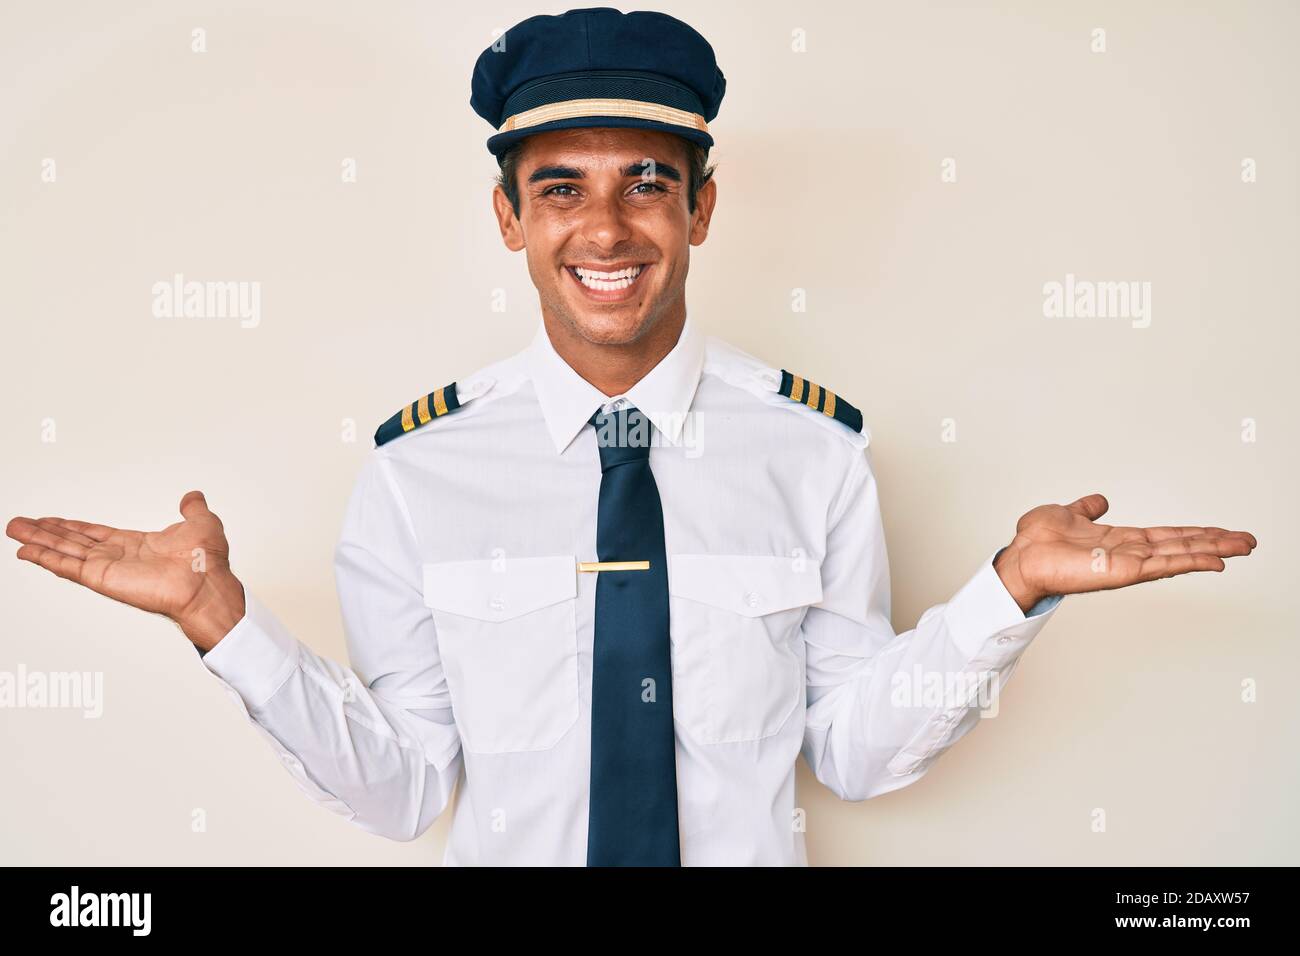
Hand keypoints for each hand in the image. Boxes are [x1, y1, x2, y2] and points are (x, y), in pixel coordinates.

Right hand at [6, 491, 245, 650]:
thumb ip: (193, 508)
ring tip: (15, 531)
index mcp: (136, 545)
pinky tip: (26, 552)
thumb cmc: (208, 562)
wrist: (205, 584)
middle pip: (73, 541)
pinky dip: (45, 559)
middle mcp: (118, 557)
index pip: (95, 534)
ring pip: (64, 551)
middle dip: (46, 532)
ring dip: (38, 542)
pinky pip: (68, 566)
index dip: (73, 526)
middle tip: (21, 524)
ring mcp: (108, 568)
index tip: (53, 521)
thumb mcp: (202, 522)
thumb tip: (193, 496)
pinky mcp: (102, 578)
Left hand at [993, 493, 1256, 613]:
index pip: (1165, 536)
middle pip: (1181, 546)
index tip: (1220, 531)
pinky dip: (1190, 562)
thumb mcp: (1066, 513)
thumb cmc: (1036, 541)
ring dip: (1213, 550)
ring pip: (1179, 555)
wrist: (1020, 557)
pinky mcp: (1122, 572)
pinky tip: (1215, 560)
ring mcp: (1128, 564)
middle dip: (1215, 543)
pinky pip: (1163, 566)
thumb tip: (1099, 501)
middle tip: (1248, 541)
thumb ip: (1086, 509)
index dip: (1193, 533)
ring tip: (1243, 546)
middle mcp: (1128, 553)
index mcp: (1119, 539)